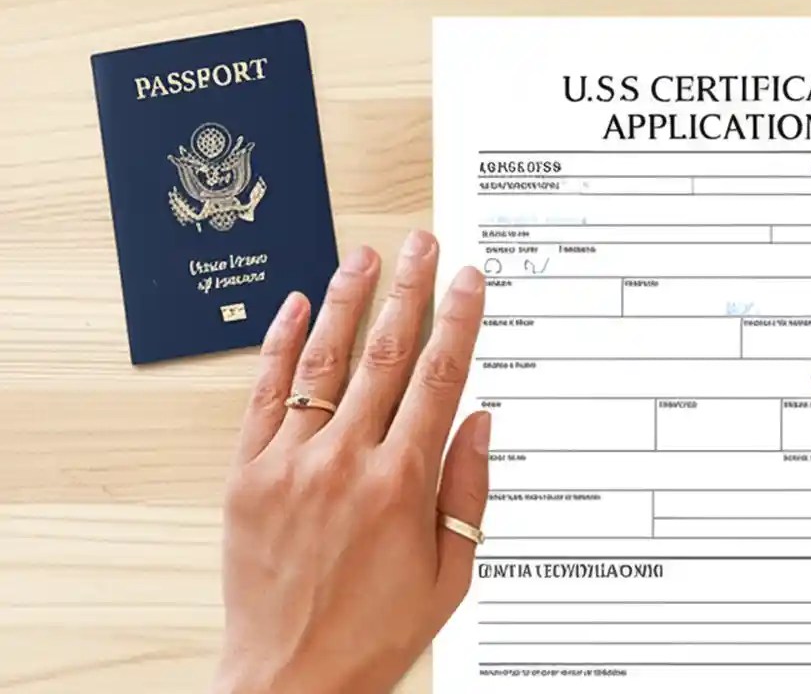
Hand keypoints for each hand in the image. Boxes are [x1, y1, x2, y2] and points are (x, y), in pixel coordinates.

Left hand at [213, 230, 488, 693]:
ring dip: (348, 302)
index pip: (439, 379)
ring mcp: (291, 464)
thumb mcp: (451, 572)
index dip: (458, 320)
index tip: (468, 281)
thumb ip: (467, 489)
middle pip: (386, 354)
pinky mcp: (247, 475)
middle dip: (409, 290)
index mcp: (401, 485)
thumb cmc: (374, 632)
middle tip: (422, 244)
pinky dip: (279, 346)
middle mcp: (345, 462)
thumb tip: (478, 420)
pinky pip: (263, 395)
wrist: (291, 679)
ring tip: (364, 257)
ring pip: (324, 362)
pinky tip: (297, 306)